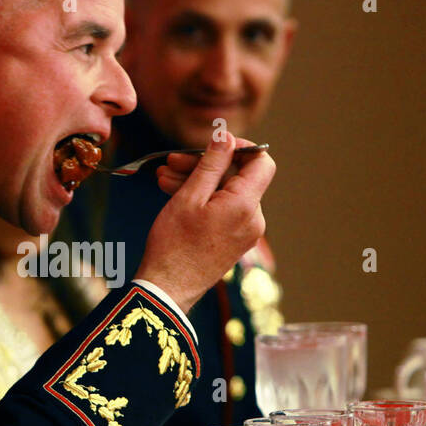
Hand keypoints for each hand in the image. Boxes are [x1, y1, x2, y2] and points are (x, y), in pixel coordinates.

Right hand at [135, 134, 273, 314]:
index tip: (213, 144)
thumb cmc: (174, 244)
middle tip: (173, 161)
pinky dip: (203, 199)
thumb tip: (227, 137)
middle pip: (238, 177)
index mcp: (245, 205)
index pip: (261, 162)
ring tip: (164, 178)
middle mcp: (253, 219)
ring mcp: (245, 232)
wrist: (168, 289)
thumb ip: (212, 163)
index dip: (240, 147)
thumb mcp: (190, 196)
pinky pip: (224, 210)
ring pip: (226, 193)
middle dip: (206, 165)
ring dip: (198, 181)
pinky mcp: (235, 241)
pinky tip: (174, 193)